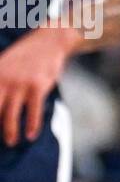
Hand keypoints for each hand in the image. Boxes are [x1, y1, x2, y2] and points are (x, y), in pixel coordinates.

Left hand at [0, 26, 77, 145]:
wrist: (51, 39)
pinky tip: (32, 134)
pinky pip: (33, 112)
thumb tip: (0, 102)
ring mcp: (21, 84)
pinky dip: (32, 125)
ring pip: (11, 116)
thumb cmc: (28, 53)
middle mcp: (5, 80)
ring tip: (11, 142)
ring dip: (10, 132)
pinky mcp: (38, 86)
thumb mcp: (5, 63)